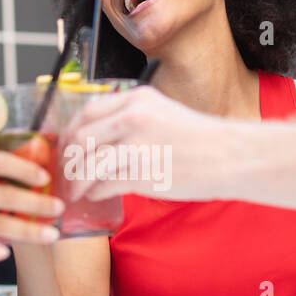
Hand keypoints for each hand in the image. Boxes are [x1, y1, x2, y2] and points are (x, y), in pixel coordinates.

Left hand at [60, 85, 238, 202]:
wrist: (230, 156)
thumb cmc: (200, 139)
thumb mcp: (163, 112)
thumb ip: (132, 117)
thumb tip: (99, 136)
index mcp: (136, 99)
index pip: (87, 112)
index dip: (70, 132)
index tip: (66, 146)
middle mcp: (132, 119)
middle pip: (80, 139)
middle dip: (67, 159)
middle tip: (65, 172)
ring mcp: (136, 147)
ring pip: (88, 165)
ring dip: (76, 181)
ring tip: (75, 190)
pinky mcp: (143, 175)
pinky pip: (105, 185)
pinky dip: (95, 192)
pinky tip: (95, 196)